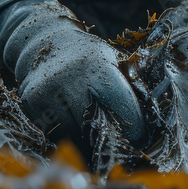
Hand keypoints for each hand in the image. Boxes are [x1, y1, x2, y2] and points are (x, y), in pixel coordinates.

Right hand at [16, 26, 149, 149]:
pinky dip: (70, 137)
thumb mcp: (114, 59)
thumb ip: (132, 83)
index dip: (135, 127)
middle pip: (97, 127)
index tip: (143, 139)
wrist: (45, 41)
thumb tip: (156, 118)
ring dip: (90, 142)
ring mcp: (46, 94)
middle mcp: (69, 80)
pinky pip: (56, 134)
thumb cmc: (88, 55)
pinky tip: (79, 132)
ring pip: (75, 135)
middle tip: (125, 147)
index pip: (121, 107)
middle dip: (114, 139)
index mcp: (97, 68)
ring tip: (102, 141)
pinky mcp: (31, 106)